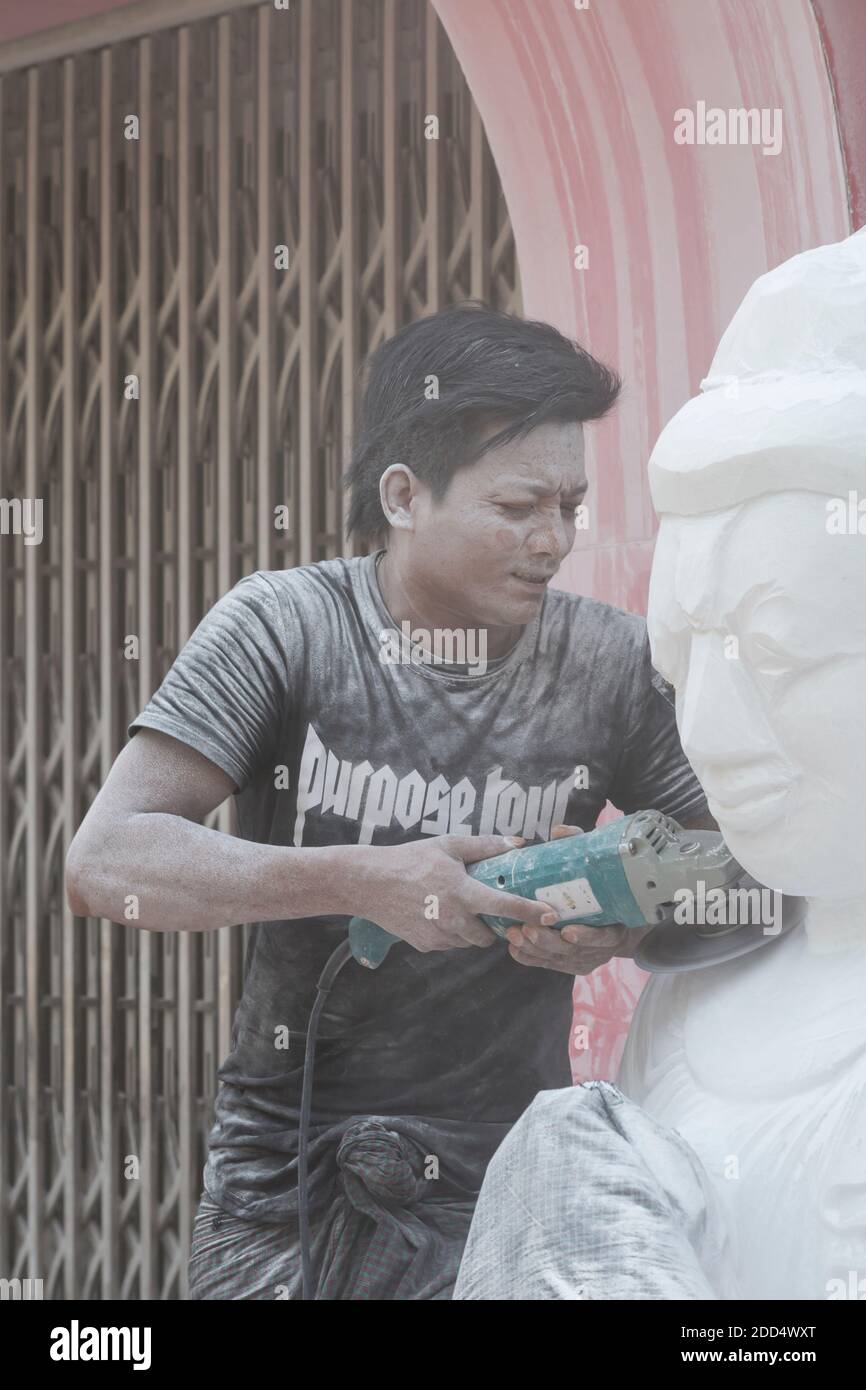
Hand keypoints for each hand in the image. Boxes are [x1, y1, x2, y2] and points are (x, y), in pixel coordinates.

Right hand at [352, 834, 560, 953]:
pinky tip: (435, 914)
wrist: (370, 883)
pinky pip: (449, 944)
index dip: (531, 911)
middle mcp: (454, 919)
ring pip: (468, 941)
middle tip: (481, 906)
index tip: (553, 916)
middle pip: (489, 934)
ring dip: (469, 929)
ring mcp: (439, 936)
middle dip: (491, 924)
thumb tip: (518, 842)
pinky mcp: (425, 946)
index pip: (506, 905)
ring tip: (453, 906)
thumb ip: (485, 846)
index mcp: (463, 892)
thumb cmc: (411, 859)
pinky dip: (449, 933)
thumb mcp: (448, 845)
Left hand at [504, 824, 651, 974]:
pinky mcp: (571, 964)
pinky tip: (514, 948)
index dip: (588, 936)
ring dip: (534, 948)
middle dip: (548, 941)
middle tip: (527, 928)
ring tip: (514, 934)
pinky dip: (530, 957)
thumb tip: (559, 831)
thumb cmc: (601, 886)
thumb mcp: (596, 866)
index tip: (568, 930)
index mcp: (616, 925)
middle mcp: (602, 947)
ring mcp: (586, 958)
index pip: (605, 936)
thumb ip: (580, 847)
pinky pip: (548, 964)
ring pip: (558, 959)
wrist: (615, 919)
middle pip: (574, 951)